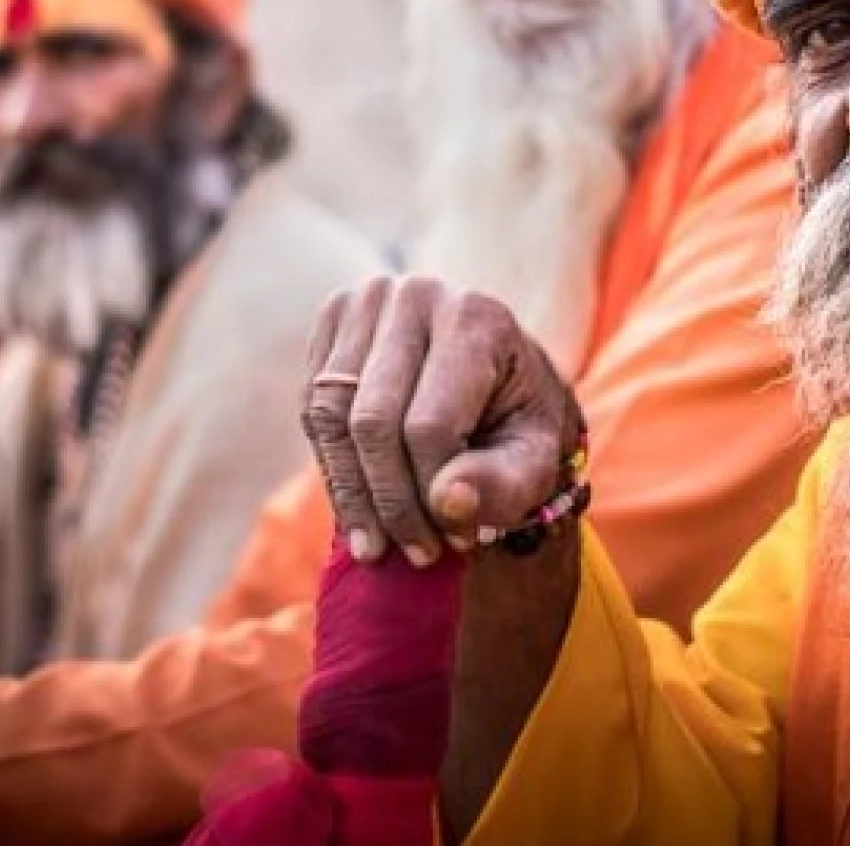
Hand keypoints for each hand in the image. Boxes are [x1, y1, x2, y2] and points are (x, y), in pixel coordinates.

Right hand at [302, 276, 581, 568]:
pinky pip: (314, 410)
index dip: (433, 496)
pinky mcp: (334, 323)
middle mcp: (416, 295)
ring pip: (331, 417)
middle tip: (416, 553)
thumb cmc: (520, 423)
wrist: (496, 378)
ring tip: (381, 547)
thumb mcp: (535, 459)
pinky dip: (335, 467)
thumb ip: (504, 484)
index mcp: (476, 318)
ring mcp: (367, 303)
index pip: (429, 424)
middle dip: (391, 502)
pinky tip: (362, 507)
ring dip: (353, 494)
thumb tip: (447, 504)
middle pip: (373, 421)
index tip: (455, 542)